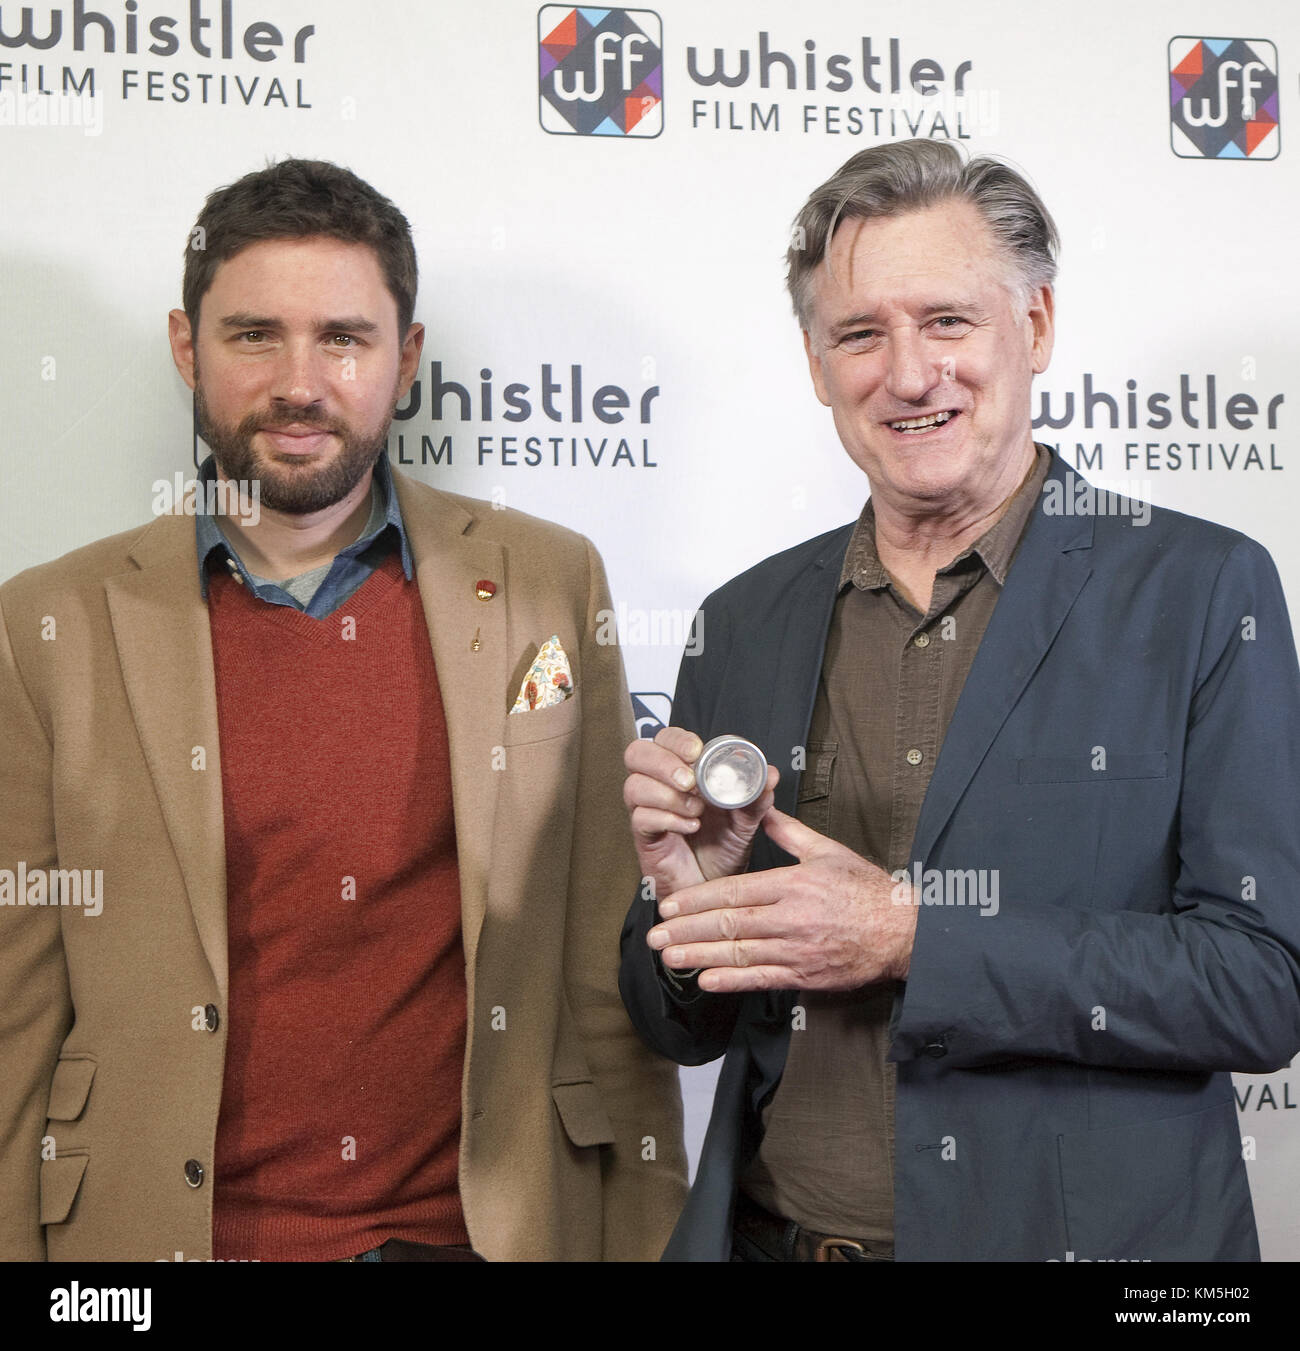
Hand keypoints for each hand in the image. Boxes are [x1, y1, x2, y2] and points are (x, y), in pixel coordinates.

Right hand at [623, 726, 778, 902]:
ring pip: (634, 786)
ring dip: (667, 795)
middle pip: (637, 754)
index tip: (696, 751)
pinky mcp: (645, 837)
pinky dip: (667, 818)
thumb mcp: (747, 820)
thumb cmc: (724, 849)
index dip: (676, 740)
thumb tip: (771, 774)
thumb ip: (757, 796)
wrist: (715, 891)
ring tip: (696, 810)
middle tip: (689, 781)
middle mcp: (661, 786)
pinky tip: (690, 826)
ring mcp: (649, 811)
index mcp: (684, 772)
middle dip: (662, 762)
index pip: (665, 739)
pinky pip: (641, 818)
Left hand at [646, 807, 917, 992]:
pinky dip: (732, 980)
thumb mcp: (828, 851)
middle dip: (687, 930)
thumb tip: (763, 808)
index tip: (671, 903)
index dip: (698, 900)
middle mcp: (790, 918)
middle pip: (729, 924)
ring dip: (700, 957)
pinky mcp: (805, 976)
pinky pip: (762, 979)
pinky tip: (706, 980)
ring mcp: (797, 950)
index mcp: (793, 884)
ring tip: (670, 957)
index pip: (734, 892)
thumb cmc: (868, 890)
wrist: (903, 932)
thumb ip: (789, 832)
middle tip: (656, 934)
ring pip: (739, 953)